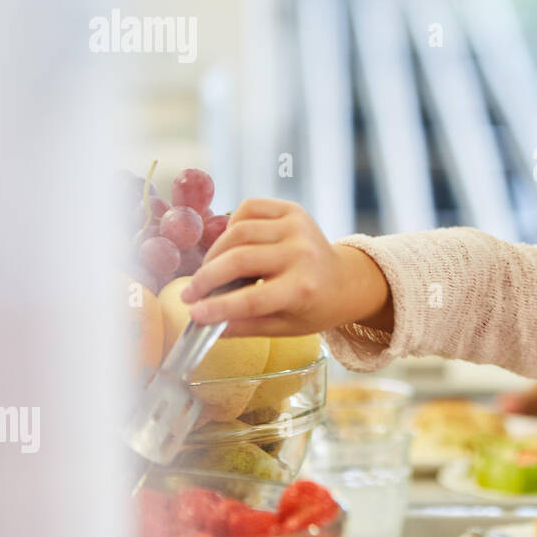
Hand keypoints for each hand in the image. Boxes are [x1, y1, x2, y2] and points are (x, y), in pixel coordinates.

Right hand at [178, 198, 388, 337]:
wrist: (346, 280)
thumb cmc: (314, 307)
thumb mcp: (285, 327)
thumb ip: (245, 326)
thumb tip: (203, 324)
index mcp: (304, 288)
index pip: (252, 299)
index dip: (218, 306)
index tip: (192, 313)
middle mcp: (302, 253)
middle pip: (240, 260)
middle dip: (206, 278)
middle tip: (190, 293)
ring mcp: (298, 227)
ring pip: (238, 232)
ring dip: (214, 253)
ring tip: (208, 272)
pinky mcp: (293, 210)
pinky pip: (249, 209)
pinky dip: (232, 225)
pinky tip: (230, 245)